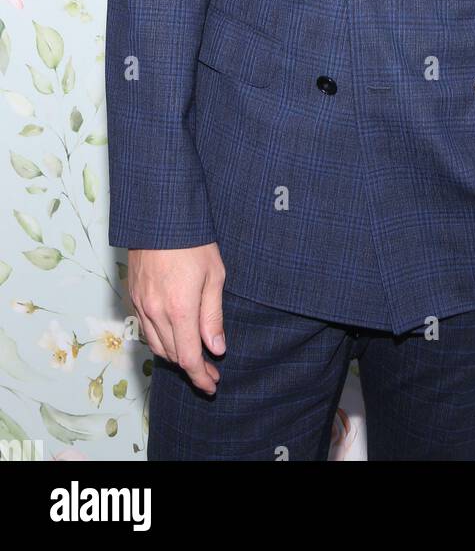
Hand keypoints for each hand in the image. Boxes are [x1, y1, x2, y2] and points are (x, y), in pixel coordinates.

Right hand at [128, 242, 225, 393]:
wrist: (160, 215)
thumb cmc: (193, 241)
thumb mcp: (214, 276)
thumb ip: (212, 316)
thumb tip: (215, 348)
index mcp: (179, 309)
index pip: (188, 358)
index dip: (200, 377)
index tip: (212, 385)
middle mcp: (155, 312)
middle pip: (172, 355)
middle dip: (191, 367)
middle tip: (210, 370)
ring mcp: (141, 305)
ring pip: (156, 345)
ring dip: (175, 355)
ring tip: (194, 356)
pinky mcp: (133, 297)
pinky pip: (146, 329)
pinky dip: (161, 339)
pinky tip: (174, 335)